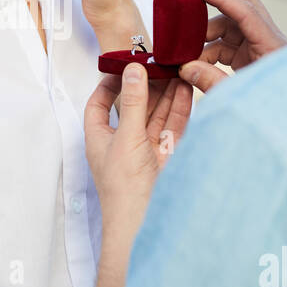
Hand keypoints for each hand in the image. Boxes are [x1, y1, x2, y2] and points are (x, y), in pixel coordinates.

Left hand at [83, 64, 193, 246]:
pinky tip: (187, 91)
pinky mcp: (165, 157)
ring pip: (156, 116)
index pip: (99, 105)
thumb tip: (133, 71)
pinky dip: (180, 110)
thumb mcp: (126, 136)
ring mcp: (145, 150)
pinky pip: (172, 128)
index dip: (108, 85)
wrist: (143, 221)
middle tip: (160, 65)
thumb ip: (132, 102)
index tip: (121, 67)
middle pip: (133, 107)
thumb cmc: (124, 187)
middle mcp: (122, 143)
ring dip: (166, 95)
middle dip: (147, 87)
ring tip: (177, 72)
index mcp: (100, 138)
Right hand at [177, 0, 286, 91]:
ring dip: (206, 31)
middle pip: (242, 2)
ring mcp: (261, 45)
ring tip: (183, 46)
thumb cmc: (273, 112)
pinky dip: (209, 47)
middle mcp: (268, 39)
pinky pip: (228, 42)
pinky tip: (194, 61)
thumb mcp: (238, 98)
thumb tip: (183, 67)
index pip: (245, 9)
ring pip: (230, 23)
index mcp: (272, 45)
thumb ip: (210, 81)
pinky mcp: (253, 55)